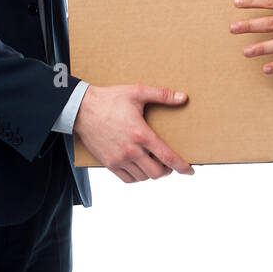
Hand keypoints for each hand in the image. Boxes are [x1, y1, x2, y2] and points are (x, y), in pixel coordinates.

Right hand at [73, 83, 194, 182]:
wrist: (82, 109)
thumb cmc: (110, 99)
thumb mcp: (137, 92)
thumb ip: (162, 95)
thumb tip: (183, 97)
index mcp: (141, 134)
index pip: (168, 157)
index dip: (182, 167)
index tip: (190, 171)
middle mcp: (131, 150)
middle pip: (157, 173)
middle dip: (167, 171)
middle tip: (168, 164)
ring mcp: (119, 159)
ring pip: (143, 177)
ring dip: (152, 173)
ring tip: (154, 164)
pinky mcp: (108, 163)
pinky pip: (128, 179)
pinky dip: (137, 177)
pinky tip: (139, 168)